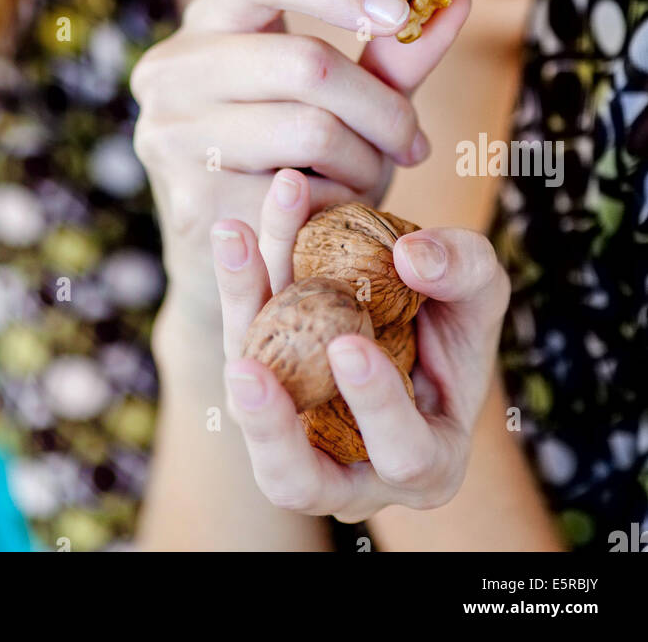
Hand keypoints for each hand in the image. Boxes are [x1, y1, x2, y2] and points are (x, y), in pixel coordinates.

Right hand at [129, 0, 469, 319]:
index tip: (401, 12)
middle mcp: (175, 67)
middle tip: (414, 142)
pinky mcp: (189, 199)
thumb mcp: (339, 96)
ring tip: (371, 176)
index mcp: (210, 19)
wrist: (227, 255)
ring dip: (366, 160)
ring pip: (312, 129)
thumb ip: (392, 52)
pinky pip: (301, 196)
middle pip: (307, 61)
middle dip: (382, 106)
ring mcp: (173, 132)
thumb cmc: (292, 156)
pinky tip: (334, 212)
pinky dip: (337, 205)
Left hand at [211, 169, 510, 521]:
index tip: (350, 346)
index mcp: (427, 463)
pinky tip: (237, 235)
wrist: (408, 306)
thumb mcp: (478, 286)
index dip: (379, 407)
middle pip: (296, 478)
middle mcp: (352, 473)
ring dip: (240, 321)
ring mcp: (295, 438)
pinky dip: (240, 288)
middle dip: (269, 430)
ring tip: (234, 248)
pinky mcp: (259, 392)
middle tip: (246, 370)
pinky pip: (242, 346)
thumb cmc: (455, 314)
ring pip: (249, 409)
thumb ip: (463, 268)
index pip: (404, 455)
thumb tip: (410, 257)